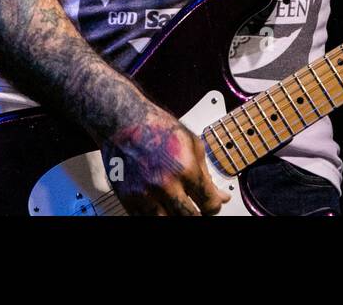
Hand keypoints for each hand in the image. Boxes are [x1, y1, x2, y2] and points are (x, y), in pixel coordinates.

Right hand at [101, 98, 231, 215]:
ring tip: (178, 206)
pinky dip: (156, 214)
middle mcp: (165, 185)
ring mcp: (145, 194)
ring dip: (176, 216)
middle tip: (197, 208)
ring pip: (167, 222)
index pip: (209, 204)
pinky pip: (145, 219)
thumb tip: (220, 196)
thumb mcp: (191, 143)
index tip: (212, 204)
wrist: (122, 121)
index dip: (214, 206)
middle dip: (198, 214)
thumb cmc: (157, 127)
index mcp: (185, 169)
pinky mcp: (128, 199)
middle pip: (189, 218)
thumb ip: (206, 173)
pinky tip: (161, 204)